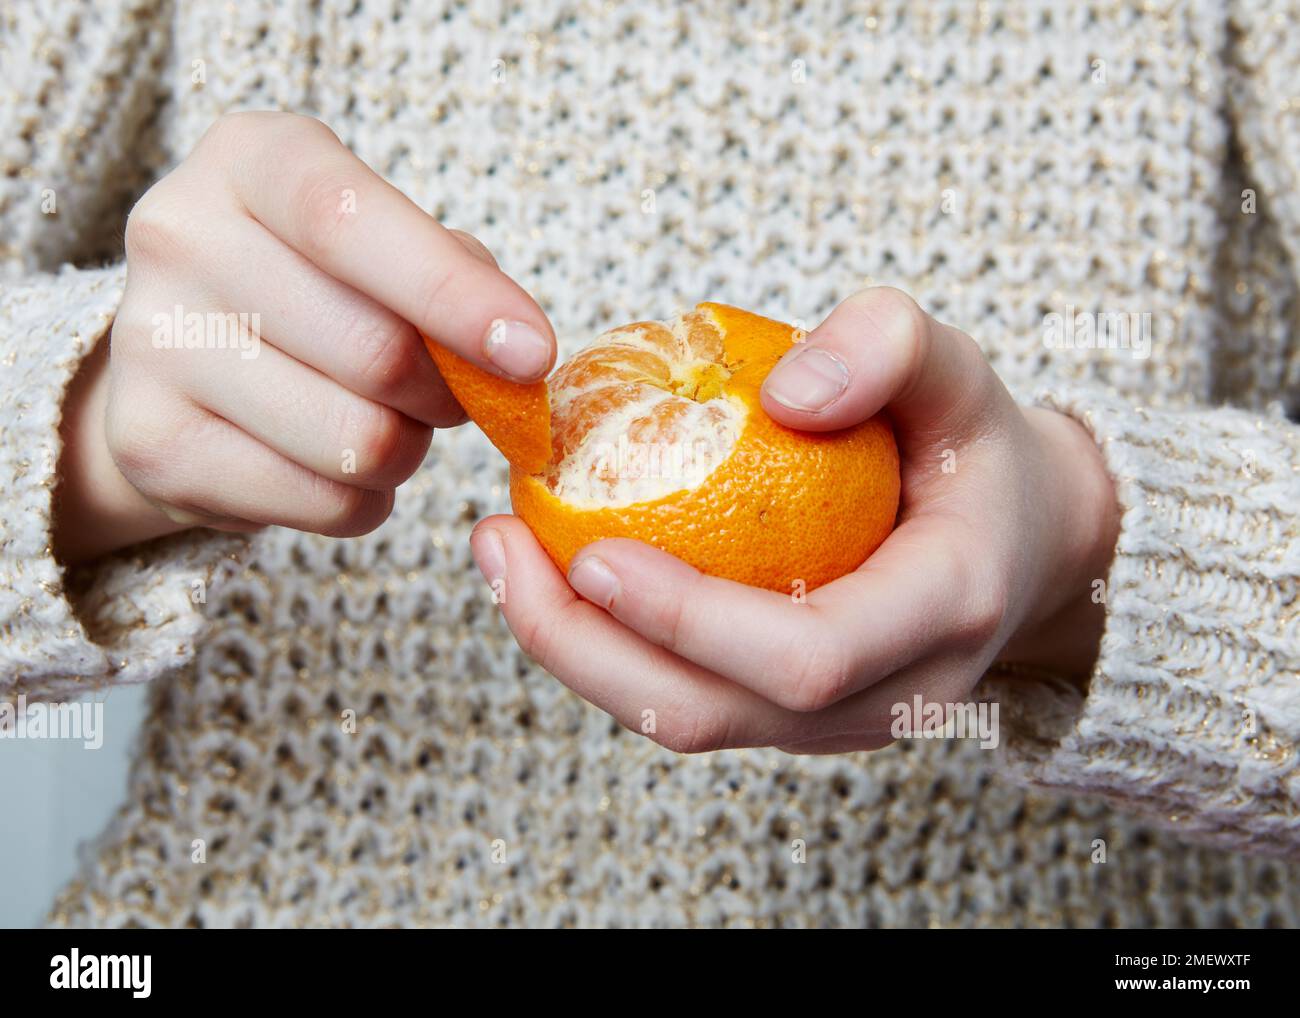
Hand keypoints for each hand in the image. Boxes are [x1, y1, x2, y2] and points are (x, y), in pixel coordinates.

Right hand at [54, 111, 554, 562]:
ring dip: (407, 452)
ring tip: (385, 426)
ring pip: (356, 440)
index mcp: (249, 161)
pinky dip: (365, 500)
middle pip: (372, 351)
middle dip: (446, 394)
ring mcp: (149, 344)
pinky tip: (338, 465)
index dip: (453, 297)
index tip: (533, 354)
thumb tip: (516, 356)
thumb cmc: (320, 286)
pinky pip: (323, 502)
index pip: (351, 223)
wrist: (187, 355)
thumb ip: (453, 277)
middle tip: (448, 397)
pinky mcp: (151, 445)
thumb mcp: (384, 242)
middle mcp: (178, 237)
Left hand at [470, 288, 1119, 753]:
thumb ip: (890, 346)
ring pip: (683, 724)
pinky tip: (552, 572)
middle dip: (585, 648)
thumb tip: (784, 392)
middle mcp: (886, 697)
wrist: (1022, 546)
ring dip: (573, 652)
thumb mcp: (960, 371)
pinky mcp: (790, 719)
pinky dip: (604, 647)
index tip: (587, 547)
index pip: (805, 658)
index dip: (689, 620)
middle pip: (711, 716)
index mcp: (939, 616)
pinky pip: (683, 700)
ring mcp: (834, 725)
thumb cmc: (976, 452)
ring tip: (500, 555)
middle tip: (496, 546)